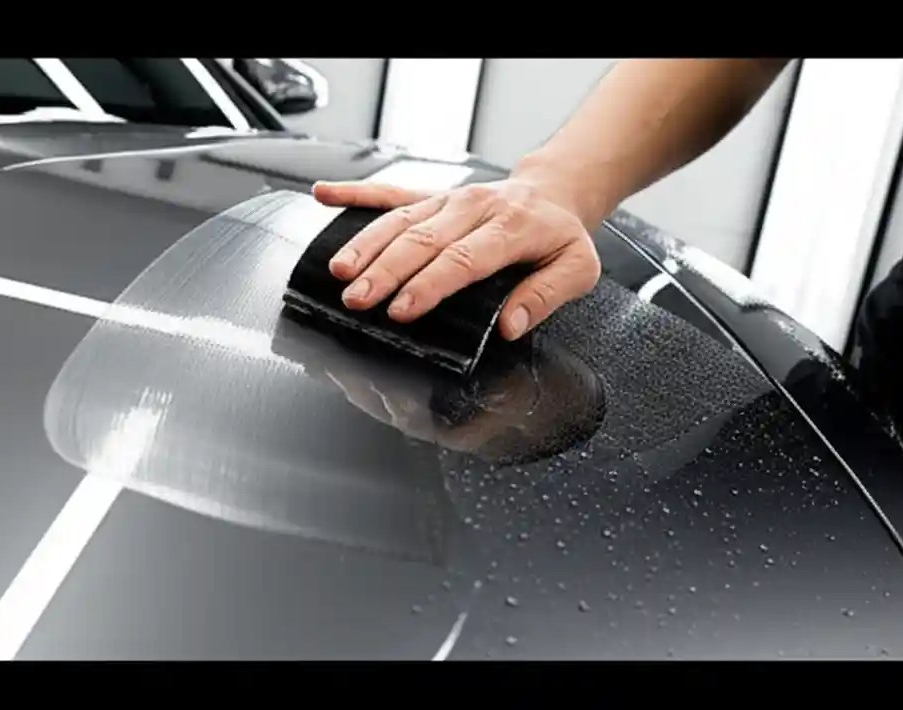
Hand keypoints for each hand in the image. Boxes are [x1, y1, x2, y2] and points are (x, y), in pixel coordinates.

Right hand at [311, 177, 601, 340]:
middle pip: (422, 240)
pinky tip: (325, 194)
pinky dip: (354, 193)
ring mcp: (447, 200)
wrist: (554, 191)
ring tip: (340, 270)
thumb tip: (509, 325)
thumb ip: (544, 297)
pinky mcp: (430, 195)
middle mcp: (473, 208)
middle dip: (385, 271)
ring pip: (400, 219)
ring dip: (366, 244)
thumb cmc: (560, 237)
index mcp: (510, 228)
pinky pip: (389, 192)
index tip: (401, 309)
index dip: (428, 285)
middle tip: (358, 299)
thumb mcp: (577, 270)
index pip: (463, 259)